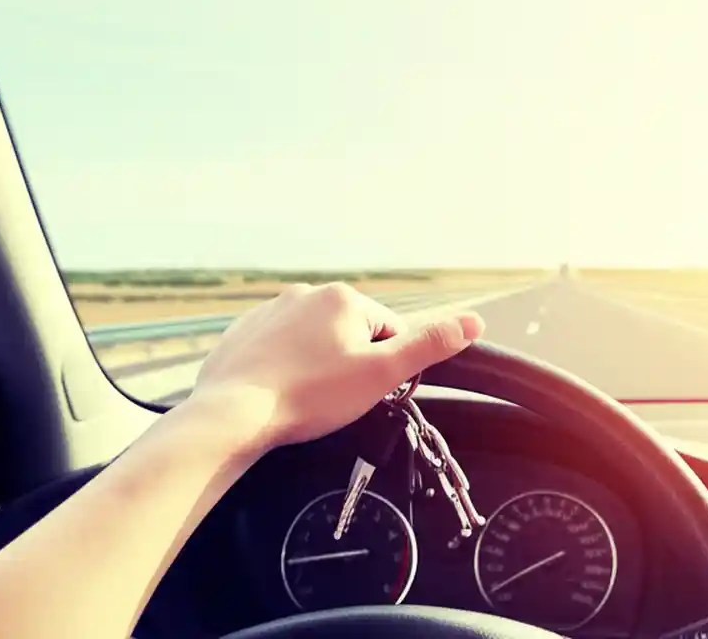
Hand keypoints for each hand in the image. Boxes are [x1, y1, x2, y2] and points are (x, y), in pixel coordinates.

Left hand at [186, 283, 484, 454]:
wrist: (232, 414)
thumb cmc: (309, 396)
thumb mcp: (381, 375)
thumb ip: (429, 346)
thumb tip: (474, 322)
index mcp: (344, 298)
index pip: (388, 332)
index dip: (386, 367)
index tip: (366, 392)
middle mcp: (306, 293)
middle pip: (351, 334)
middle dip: (351, 364)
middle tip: (335, 399)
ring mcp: (270, 311)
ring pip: (313, 341)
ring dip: (318, 366)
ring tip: (305, 399)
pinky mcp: (243, 333)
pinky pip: (279, 349)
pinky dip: (285, 369)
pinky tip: (279, 394)